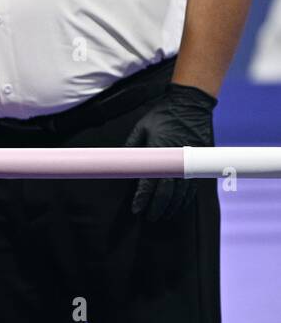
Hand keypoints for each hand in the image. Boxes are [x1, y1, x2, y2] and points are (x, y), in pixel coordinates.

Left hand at [125, 84, 216, 220]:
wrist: (190, 106)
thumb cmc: (162, 116)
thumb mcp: (141, 128)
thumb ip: (133, 146)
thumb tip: (125, 163)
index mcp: (159, 152)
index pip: (150, 182)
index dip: (142, 197)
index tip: (137, 208)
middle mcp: (176, 160)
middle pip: (166, 191)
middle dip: (157, 206)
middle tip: (149, 217)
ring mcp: (189, 162)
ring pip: (181, 192)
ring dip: (172, 206)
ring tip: (163, 215)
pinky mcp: (197, 162)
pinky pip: (192, 186)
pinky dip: (186, 198)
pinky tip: (180, 206)